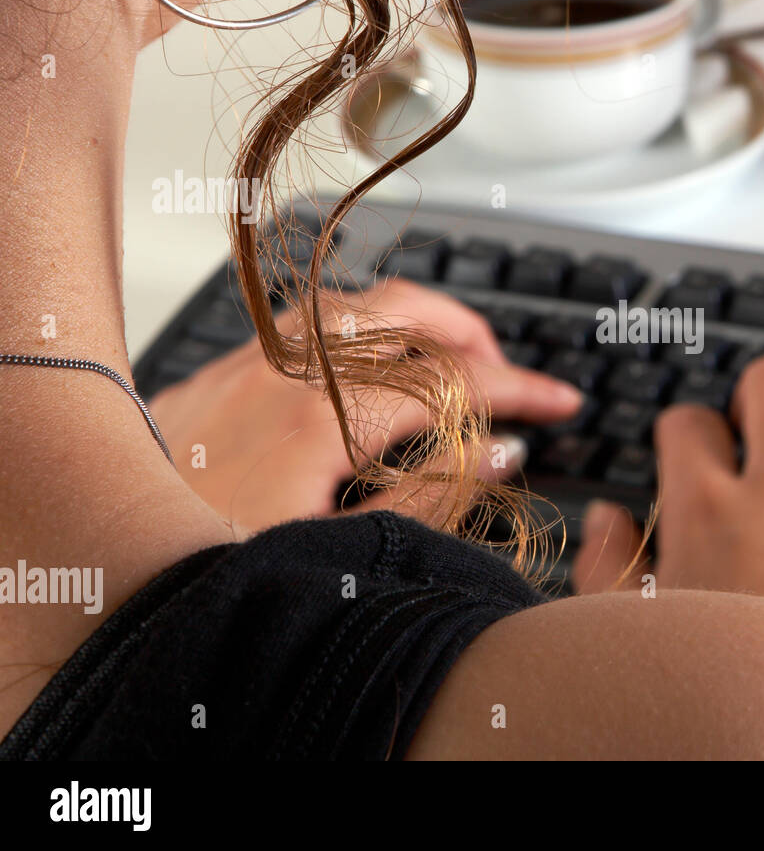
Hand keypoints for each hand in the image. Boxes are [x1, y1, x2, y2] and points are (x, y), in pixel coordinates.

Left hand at [148, 278, 583, 533]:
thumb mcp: (338, 549)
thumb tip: (497, 453)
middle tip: (510, 370)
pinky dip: (359, 325)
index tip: (559, 402)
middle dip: (473, 332)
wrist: (100, 556)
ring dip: (416, 316)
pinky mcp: (219, 372)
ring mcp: (248, 362)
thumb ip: (430, 498)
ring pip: (354, 301)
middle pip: (406, 313)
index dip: (517, 388)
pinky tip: (365, 357)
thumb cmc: (208, 565)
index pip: (448, 381)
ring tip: (449, 350)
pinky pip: (306, 320)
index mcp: (322, 416)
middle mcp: (285, 369)